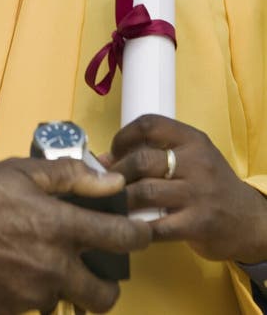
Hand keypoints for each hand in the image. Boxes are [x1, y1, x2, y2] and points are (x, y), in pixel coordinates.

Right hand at [0, 156, 151, 314]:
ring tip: (48, 264)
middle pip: (105, 296)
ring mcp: (32, 295)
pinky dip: (35, 294)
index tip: (139, 234)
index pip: (122, 240)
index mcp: (60, 227)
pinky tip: (19, 270)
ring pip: (68, 303)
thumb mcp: (22, 170)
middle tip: (97, 266)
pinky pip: (36, 308)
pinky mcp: (10, 311)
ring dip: (68, 288)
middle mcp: (53, 267)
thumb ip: (72, 176)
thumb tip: (112, 182)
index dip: (139, 237)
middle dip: (108, 283)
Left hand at [107, 114, 266, 262]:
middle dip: (116, 173)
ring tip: (112, 204)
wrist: (249, 221)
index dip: (122, 137)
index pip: (149, 124)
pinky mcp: (197, 225)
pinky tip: (128, 226)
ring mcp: (198, 194)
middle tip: (105, 184)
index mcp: (192, 140)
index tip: (112, 153)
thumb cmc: (210, 185)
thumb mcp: (190, 158)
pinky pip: (156, 226)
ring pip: (145, 192)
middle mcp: (196, 162)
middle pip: (142, 160)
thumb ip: (153, 153)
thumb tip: (102, 159)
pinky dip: (136, 227)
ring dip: (121, 200)